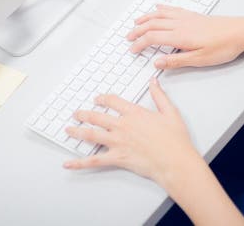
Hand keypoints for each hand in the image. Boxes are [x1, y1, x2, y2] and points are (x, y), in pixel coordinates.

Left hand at [63, 78, 200, 188]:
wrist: (175, 161)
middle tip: (76, 113)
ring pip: (91, 135)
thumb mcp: (170, 112)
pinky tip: (68, 163)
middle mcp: (122, 126)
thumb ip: (159, 96)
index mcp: (134, 113)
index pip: (113, 101)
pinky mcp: (117, 158)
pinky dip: (79, 162)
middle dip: (84, 114)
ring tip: (68, 130)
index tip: (98, 99)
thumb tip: (153, 82)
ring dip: (77, 131)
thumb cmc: (175, 140)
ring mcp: (117, 142)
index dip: (103, 99)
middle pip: (97, 117)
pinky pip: (94, 160)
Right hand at [126, 5, 243, 68]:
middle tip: (128, 37)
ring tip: (136, 22)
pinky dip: (161, 9)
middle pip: (152, 24)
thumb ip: (176, 61)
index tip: (132, 50)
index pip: (152, 38)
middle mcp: (180, 24)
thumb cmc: (223, 46)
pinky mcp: (193, 15)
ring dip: (145, 18)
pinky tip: (158, 8)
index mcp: (179, 36)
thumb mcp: (200, 60)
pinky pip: (171, 9)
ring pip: (159, 15)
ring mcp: (186, 17)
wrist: (240, 31)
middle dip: (137, 30)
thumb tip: (157, 63)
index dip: (139, 44)